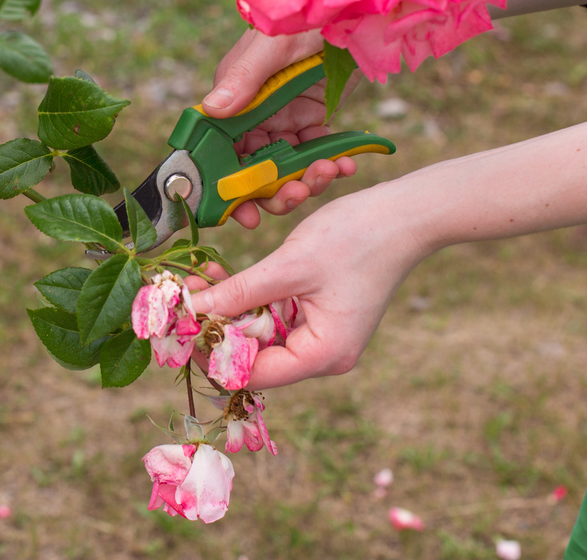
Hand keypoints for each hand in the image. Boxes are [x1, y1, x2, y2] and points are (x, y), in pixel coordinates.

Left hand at [187, 184, 429, 388]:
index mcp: (322, 356)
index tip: (180, 322)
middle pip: (253, 358)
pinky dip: (248, 300)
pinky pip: (273, 317)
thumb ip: (238, 293)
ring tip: (198, 280)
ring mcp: (321, 336)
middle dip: (216, 327)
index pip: (251, 374)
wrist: (405, 213)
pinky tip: (223, 278)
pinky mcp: (318, 315)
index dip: (212, 351)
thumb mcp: (288, 266)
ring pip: (259, 335)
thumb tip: (191, 310)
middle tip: (184, 294)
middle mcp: (323, 355)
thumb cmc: (356, 238)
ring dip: (228, 310)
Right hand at [202, 30, 361, 226]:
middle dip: (273, 192)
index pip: (221, 151)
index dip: (228, 186)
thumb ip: (244, 78)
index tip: (244, 213)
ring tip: (330, 172)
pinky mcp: (313, 122)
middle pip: (253, 170)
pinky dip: (331, 165)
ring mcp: (284, 120)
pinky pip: (316, 155)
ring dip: (306, 180)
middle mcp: (254, 115)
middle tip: (296, 197)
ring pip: (286, 170)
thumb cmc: (306, 17)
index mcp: (234, 98)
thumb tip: (211, 110)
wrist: (354, 11)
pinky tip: (347, 163)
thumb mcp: (274, 45)